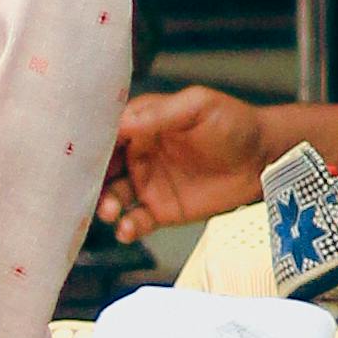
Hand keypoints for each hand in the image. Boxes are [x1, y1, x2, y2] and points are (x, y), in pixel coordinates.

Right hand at [101, 85, 274, 238]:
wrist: (263, 159)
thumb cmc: (233, 123)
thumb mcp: (197, 107)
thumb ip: (160, 115)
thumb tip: (123, 124)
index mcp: (142, 123)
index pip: (106, 132)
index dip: (88, 143)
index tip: (75, 154)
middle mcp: (137, 153)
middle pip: (101, 168)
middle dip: (89, 179)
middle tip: (85, 189)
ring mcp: (147, 183)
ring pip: (112, 196)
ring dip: (104, 205)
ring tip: (110, 212)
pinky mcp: (161, 210)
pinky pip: (136, 221)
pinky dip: (127, 228)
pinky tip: (127, 230)